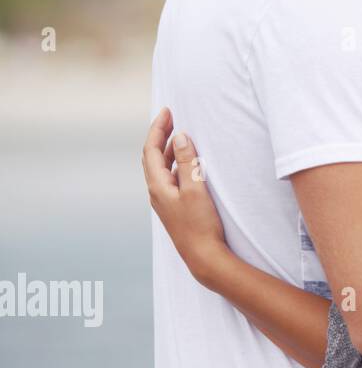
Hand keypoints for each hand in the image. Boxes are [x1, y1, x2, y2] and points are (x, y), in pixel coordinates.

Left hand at [142, 107, 228, 286]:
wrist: (203, 256)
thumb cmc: (200, 224)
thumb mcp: (196, 188)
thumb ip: (187, 162)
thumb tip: (180, 136)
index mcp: (157, 186)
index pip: (152, 150)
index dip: (157, 128)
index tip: (167, 111)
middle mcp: (157, 192)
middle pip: (153, 157)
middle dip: (161, 135)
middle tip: (172, 118)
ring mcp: (166, 200)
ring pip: (162, 167)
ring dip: (169, 149)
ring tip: (180, 135)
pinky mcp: (176, 206)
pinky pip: (171, 177)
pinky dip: (176, 163)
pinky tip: (188, 163)